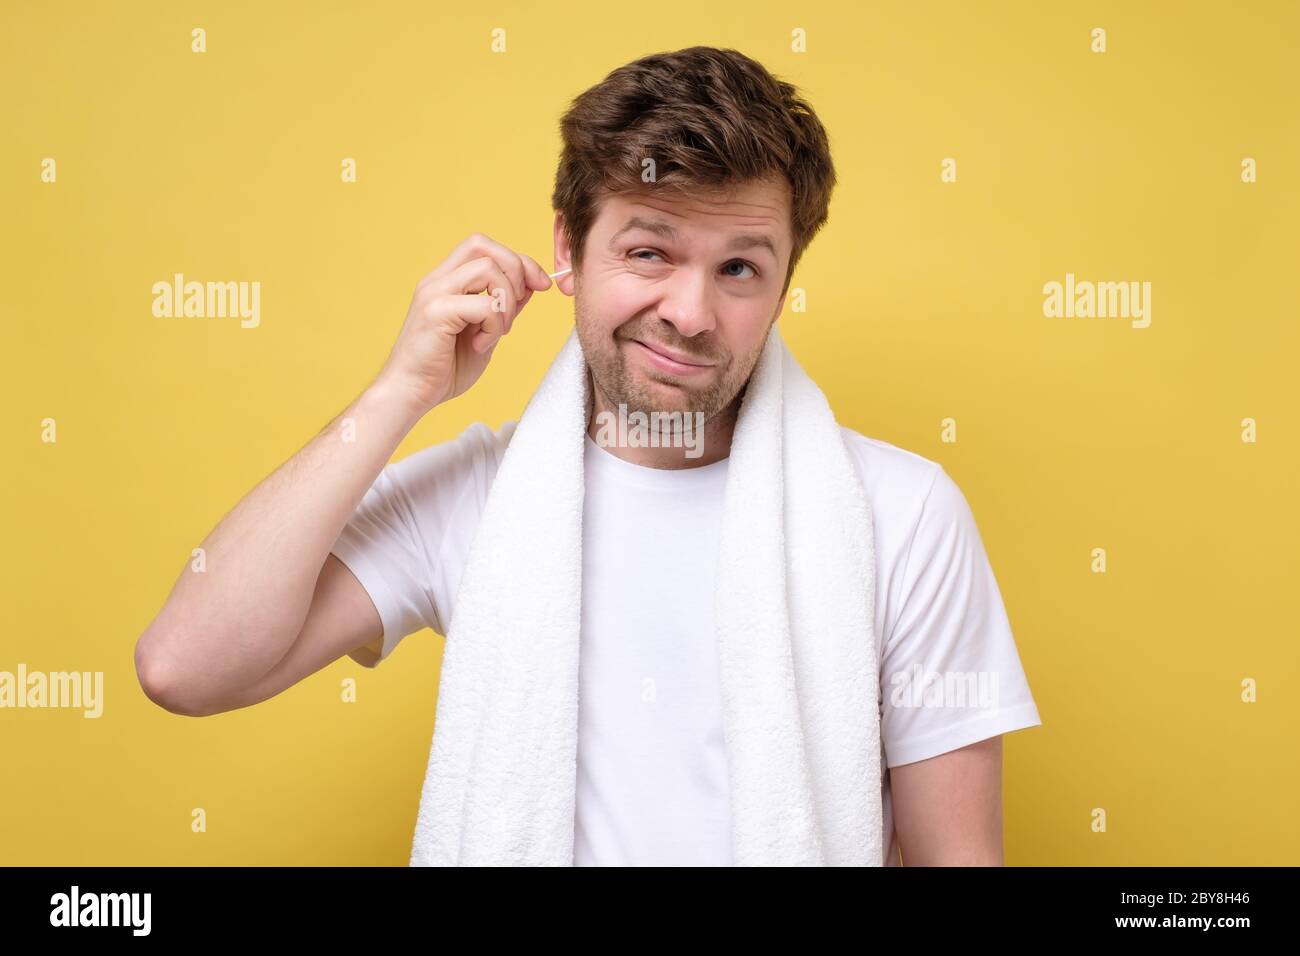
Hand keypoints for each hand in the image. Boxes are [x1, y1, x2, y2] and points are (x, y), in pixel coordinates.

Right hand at [374, 233, 552, 415]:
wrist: (410, 394)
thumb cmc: (444, 369)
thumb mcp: (486, 333)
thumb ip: (503, 308)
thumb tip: (530, 285)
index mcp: (447, 281)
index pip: (483, 247)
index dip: (518, 260)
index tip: (540, 284)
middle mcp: (437, 280)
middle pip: (483, 245)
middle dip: (516, 270)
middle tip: (517, 306)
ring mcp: (434, 293)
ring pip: (487, 268)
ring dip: (505, 302)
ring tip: (496, 332)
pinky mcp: (435, 312)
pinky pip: (483, 304)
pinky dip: (494, 325)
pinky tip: (481, 345)